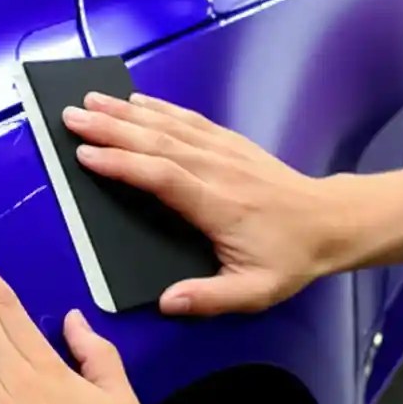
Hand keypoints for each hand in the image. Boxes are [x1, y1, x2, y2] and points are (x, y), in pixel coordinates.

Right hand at [64, 91, 349, 315]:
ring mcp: (225, 151)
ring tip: (90, 101)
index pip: (163, 178)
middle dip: (111, 128)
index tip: (86, 155)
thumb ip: (209, 297)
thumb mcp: (255, 291)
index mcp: (219, 206)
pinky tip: (135, 100)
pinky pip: (189, 120)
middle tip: (70, 117)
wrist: (332, 221)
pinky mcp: (231, 142)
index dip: (123, 164)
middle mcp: (218, 170)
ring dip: (126, 112)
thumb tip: (165, 302)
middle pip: (157, 143)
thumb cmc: (290, 258)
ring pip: (169, 125)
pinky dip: (159, 107)